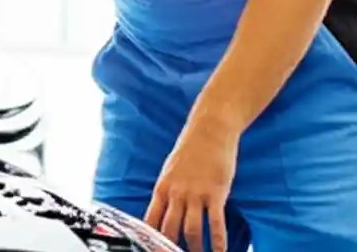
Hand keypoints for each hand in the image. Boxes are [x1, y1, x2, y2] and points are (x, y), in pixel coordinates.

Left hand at [144, 118, 238, 251]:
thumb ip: (167, 192)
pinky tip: (220, 251)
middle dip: (171, 248)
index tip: (153, 250)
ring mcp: (195, 194)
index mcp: (161, 189)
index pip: (150, 221)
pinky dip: (218, 241)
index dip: (150, 240)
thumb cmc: (190, 150)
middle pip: (169, 230)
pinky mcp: (215, 193)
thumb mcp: (170, 171)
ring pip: (191, 230)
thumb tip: (164, 211)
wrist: (208, 131)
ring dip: (195, 248)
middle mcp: (175, 194)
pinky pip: (216, 223)